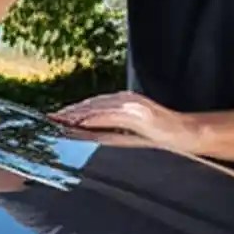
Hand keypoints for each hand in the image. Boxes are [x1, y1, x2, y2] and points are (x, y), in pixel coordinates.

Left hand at [49, 91, 200, 150]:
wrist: (184, 134)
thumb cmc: (158, 135)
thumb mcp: (128, 132)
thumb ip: (108, 130)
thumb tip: (83, 133)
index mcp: (121, 101)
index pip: (91, 105)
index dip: (72, 111)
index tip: (53, 118)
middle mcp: (123, 98)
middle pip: (90, 104)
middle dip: (70, 112)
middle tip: (49, 119)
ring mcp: (130, 103)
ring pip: (97, 108)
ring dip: (77, 115)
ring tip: (60, 121)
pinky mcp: (137, 112)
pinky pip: (111, 115)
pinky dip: (94, 119)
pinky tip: (81, 124)